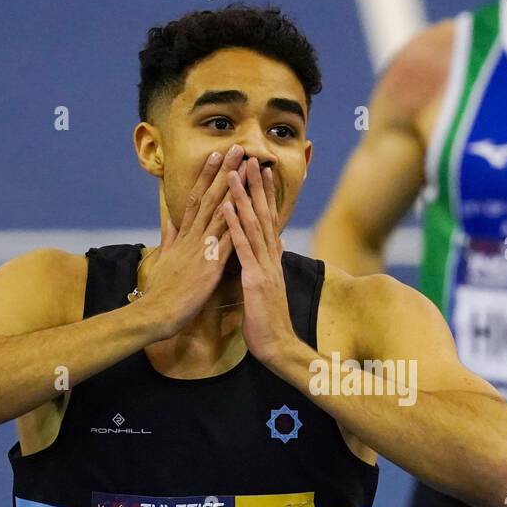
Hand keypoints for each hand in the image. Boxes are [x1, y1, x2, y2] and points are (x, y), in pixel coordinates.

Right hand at [132, 145, 243, 340]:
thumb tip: (169, 217)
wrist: (156, 313)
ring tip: (243, 165)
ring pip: (218, 210)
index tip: (217, 156)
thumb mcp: (164, 257)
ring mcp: (200, 248)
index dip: (207, 176)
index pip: (196, 199)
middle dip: (223, 172)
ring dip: (231, 186)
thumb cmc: (162, 291)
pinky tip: (241, 203)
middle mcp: (193, 236)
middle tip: (236, 148)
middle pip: (209, 197)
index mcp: (184, 236)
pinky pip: (224, 238)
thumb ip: (169, 235)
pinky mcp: (209, 264)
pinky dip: (232, 220)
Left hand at [221, 157, 298, 366]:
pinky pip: (243, 247)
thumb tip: (275, 245)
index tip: (260, 173)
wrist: (278, 347)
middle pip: (264, 215)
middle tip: (252, 159)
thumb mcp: (269, 288)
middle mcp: (270, 258)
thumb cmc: (268, 323)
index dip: (264, 197)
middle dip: (257, 187)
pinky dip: (235, 224)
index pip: (268, 222)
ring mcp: (264, 267)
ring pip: (253, 225)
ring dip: (244, 197)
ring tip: (235, 172)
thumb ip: (270, 264)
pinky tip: (228, 205)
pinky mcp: (256, 278)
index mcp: (271, 261)